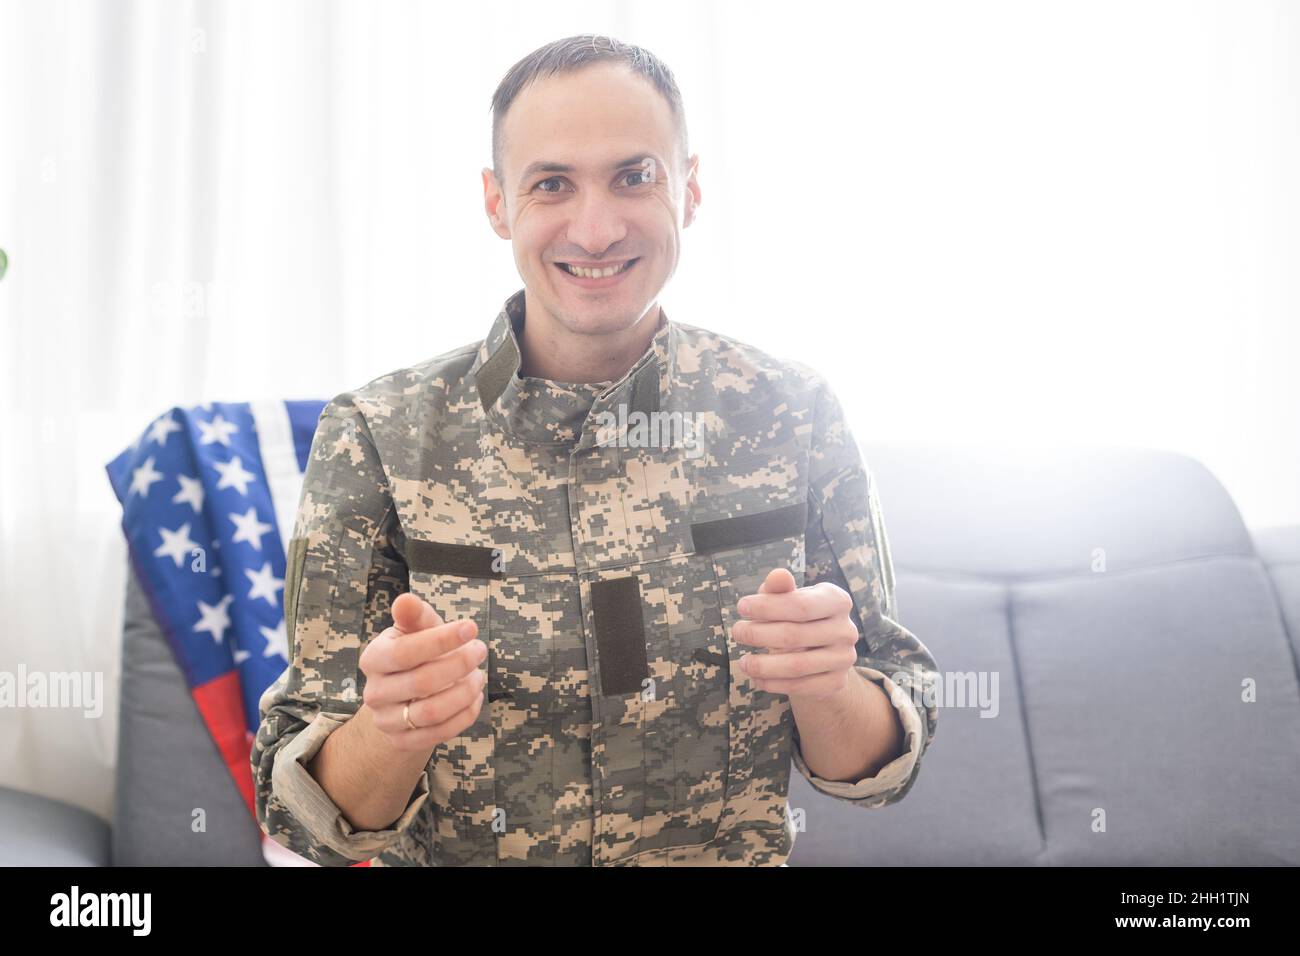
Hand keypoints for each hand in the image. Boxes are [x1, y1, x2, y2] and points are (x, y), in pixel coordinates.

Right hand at [358, 592, 486, 751]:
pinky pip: (440, 734)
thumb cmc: (416, 652)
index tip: (470, 628)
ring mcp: (387, 721)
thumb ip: (415, 616)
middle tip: (479, 650)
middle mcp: (374, 693)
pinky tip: (475, 697)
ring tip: (479, 676)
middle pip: (422, 683)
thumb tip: (405, 601)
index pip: (405, 652)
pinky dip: (465, 714)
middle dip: (459, 665)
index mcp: (373, 659)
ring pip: (432, 713)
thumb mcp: (415, 630)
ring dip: (465, 692)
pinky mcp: (403, 742)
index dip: (441, 640)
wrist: (404, 696)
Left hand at [733, 568, 859, 701]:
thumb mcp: (788, 599)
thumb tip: (778, 575)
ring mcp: (844, 658)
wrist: (821, 653)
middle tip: (737, 632)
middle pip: (795, 635)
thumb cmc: (798, 618)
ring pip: (797, 665)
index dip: (767, 607)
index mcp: (838, 600)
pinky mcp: (837, 682)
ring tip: (742, 662)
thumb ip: (780, 589)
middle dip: (758, 634)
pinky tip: (757, 678)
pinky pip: (800, 686)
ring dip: (762, 665)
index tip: (741, 607)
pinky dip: (773, 684)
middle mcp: (846, 629)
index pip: (800, 605)